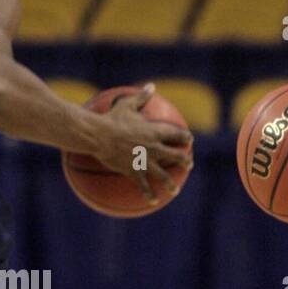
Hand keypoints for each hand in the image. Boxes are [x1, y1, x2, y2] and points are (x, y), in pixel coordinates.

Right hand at [93, 83, 193, 204]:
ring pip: (163, 175)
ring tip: (175, 190)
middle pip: (176, 156)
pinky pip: (144, 186)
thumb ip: (141, 97)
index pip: (176, 134)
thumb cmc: (111, 118)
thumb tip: (151, 86)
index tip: (190, 140)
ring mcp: (145, 161)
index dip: (184, 137)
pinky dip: (149, 194)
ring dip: (170, 183)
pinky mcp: (134, 171)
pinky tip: (154, 201)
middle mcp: (154, 147)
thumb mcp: (127, 104)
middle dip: (184, 160)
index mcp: (154, 131)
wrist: (98, 135)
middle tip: (189, 164)